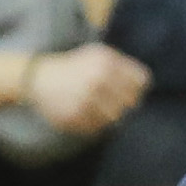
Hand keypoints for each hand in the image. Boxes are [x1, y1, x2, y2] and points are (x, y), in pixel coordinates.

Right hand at [25, 42, 150, 134]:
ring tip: (98, 107)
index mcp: (106, 63)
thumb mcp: (100, 56)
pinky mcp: (72, 117)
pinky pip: (96, 129)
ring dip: (110, 115)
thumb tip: (145, 86)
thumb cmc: (78, 67)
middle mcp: (96, 81)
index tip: (128, 89)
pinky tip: (85, 114)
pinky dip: (94, 124)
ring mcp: (84, 100)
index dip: (137, 87)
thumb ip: (124, 68)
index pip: (141, 82)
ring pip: (115, 119)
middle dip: (125, 103)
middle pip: (131, 103)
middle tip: (112, 100)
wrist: (40, 78)